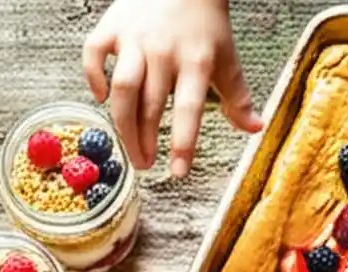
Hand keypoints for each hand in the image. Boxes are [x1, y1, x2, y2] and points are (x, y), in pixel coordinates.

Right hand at [83, 0, 263, 176]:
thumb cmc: (205, 22)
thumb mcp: (227, 57)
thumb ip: (238, 96)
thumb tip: (255, 128)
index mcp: (197, 61)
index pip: (189, 110)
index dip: (183, 143)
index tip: (178, 172)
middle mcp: (164, 52)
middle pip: (150, 106)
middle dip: (145, 141)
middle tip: (145, 165)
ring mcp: (135, 39)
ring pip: (122, 88)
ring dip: (122, 123)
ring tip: (127, 147)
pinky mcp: (112, 26)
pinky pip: (93, 53)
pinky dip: (93, 77)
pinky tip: (101, 98)